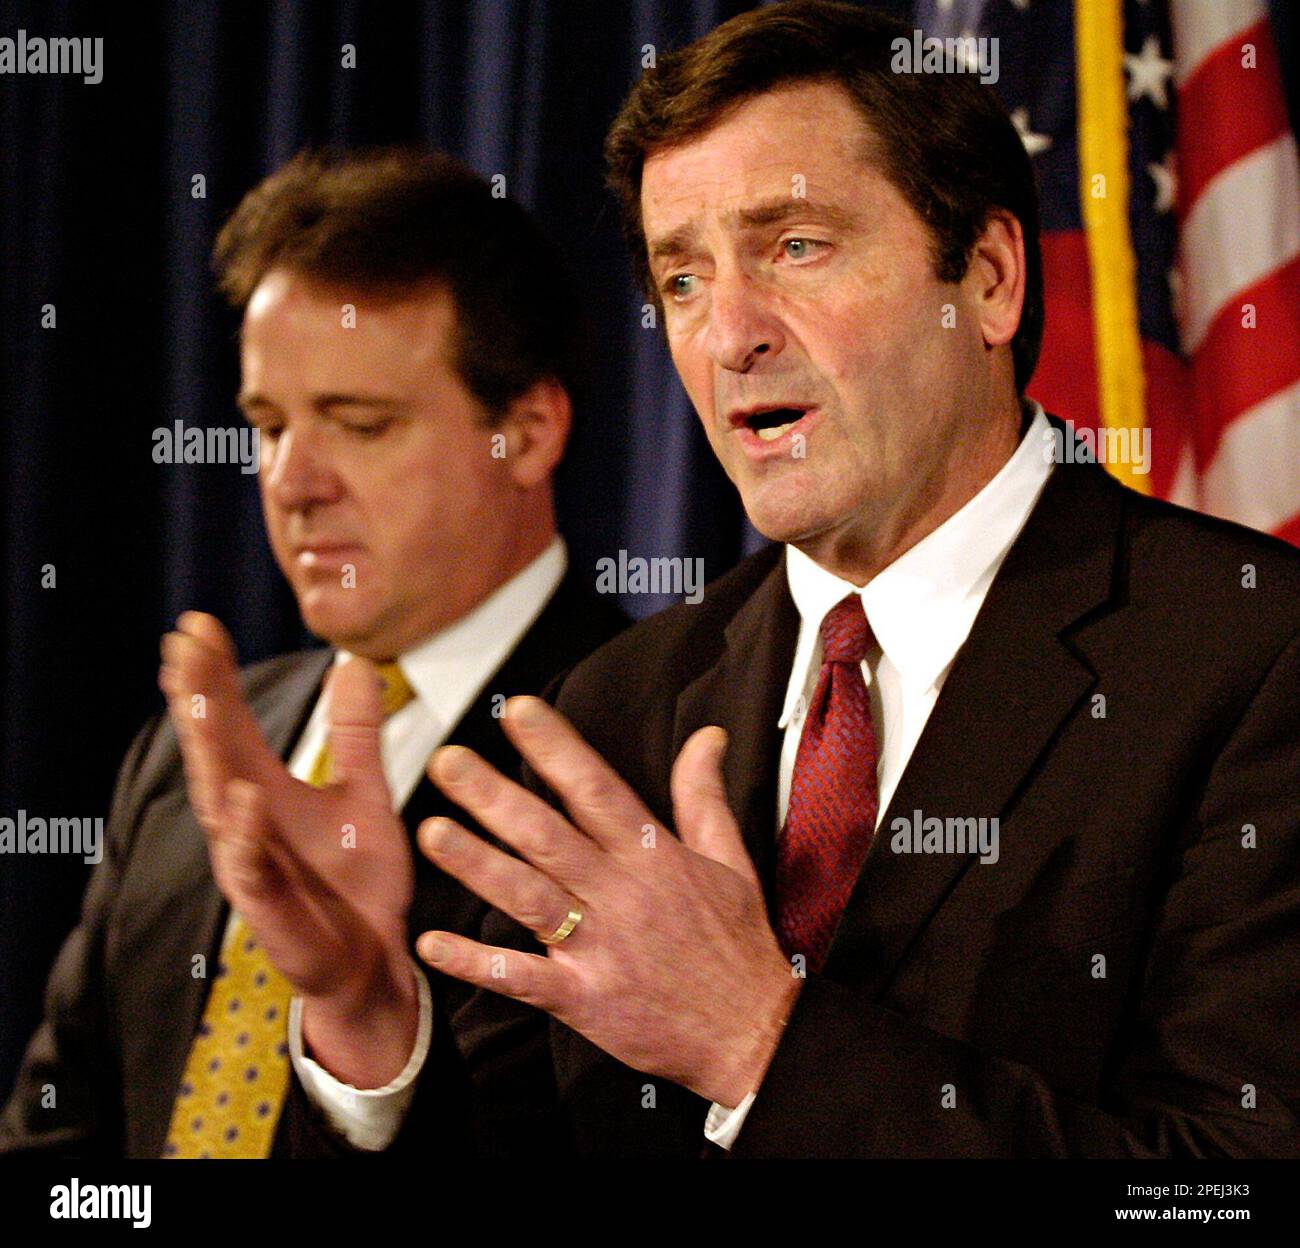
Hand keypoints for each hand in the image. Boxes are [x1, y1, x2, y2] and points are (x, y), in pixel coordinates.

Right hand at [159, 612, 417, 1085]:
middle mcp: (247, 821)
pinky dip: (245, 835)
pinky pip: (250, 867)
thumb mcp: (365, 794)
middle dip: (197, 698)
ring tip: (199, 699)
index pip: (230, 722)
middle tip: (183, 644)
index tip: (198, 625)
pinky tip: (244, 797)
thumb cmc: (356, 881)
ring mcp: (250, 862)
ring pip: (218, 801)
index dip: (213, 676)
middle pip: (213, 749)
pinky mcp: (267, 905)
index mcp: (265, 790)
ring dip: (207, 752)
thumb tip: (352, 665)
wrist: (370, 959)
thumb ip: (356, 734)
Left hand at [416, 696, 800, 1107]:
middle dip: (496, 796)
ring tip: (433, 832)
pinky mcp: (584, 998)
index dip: (558, 749)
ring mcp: (599, 948)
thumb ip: (704, 796)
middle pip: (549, 836)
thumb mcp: (732, 860)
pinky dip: (478, 963)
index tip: (521, 712)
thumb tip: (707, 737)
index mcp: (653, 858)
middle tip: (450, 761)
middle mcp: (621, 895)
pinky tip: (436, 945)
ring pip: (529, 897)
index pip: (598, 789)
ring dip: (479, 865)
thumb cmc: (736, 948)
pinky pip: (522, 978)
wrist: (753, 1035)